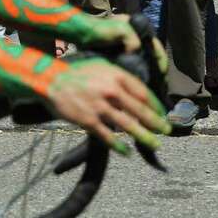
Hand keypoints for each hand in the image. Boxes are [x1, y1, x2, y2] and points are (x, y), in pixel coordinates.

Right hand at [45, 58, 169, 154]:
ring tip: (154, 144)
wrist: (51, 80)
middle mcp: (112, 91)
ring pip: (128, 125)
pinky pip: (108, 136)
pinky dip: (118, 146)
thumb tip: (135, 89)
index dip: (155, 105)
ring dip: (143, 136)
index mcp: (116, 76)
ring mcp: (101, 107)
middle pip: (140, 110)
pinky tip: (126, 152)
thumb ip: (119, 76)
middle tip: (166, 130)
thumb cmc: (77, 72)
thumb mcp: (101, 65)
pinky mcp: (89, 120)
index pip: (142, 92)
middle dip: (155, 122)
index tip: (162, 113)